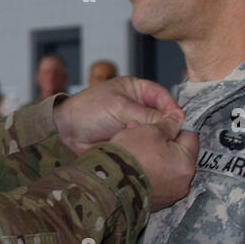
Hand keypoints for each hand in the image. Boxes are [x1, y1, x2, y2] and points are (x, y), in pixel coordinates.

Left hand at [54, 77, 184, 154]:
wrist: (64, 132)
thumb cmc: (87, 111)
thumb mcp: (119, 108)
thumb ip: (146, 114)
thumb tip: (174, 120)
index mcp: (135, 89)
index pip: (162, 96)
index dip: (172, 108)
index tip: (179, 121)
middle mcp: (136, 106)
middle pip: (161, 115)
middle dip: (166, 126)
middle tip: (172, 137)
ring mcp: (132, 124)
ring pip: (153, 132)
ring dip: (155, 139)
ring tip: (158, 146)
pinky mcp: (128, 140)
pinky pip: (142, 145)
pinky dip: (146, 149)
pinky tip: (147, 154)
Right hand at [109, 120, 198, 210]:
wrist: (107, 186)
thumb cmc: (129, 158)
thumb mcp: (150, 131)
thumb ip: (168, 124)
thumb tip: (178, 119)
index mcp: (186, 164)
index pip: (190, 137)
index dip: (176, 126)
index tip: (164, 123)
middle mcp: (182, 183)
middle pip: (178, 154)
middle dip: (162, 142)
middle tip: (144, 133)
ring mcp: (168, 195)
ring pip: (165, 167)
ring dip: (154, 156)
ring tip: (134, 148)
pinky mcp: (155, 202)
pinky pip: (156, 181)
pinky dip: (148, 172)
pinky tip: (133, 165)